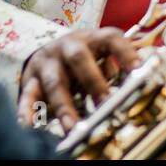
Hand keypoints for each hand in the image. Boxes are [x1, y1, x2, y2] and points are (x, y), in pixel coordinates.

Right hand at [17, 27, 138, 131]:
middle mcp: (68, 46)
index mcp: (91, 39)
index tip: (137, 71)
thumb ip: (113, 68)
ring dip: (64, 105)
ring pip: (54, 81)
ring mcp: (48, 62)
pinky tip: (28, 125)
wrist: (46, 54)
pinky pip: (28, 95)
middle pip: (79, 57)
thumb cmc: (81, 61)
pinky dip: (27, 110)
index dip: (125, 52)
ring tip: (72, 127)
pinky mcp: (30, 79)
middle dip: (93, 80)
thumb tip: (136, 84)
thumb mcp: (98, 57)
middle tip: (105, 102)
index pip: (111, 38)